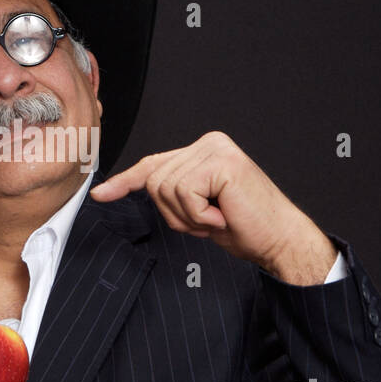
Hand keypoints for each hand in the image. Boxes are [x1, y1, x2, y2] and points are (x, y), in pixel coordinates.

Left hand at [90, 130, 332, 279]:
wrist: (279, 239)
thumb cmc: (244, 226)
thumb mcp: (196, 208)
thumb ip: (172, 192)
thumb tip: (130, 187)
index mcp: (203, 150)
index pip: (153, 164)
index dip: (124, 181)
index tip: (101, 194)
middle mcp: (208, 143)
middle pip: (153, 181)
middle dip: (175, 213)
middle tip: (209, 220)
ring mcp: (215, 149)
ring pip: (165, 189)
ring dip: (188, 216)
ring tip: (218, 216)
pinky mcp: (221, 162)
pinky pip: (184, 194)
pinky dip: (200, 215)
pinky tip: (224, 214)